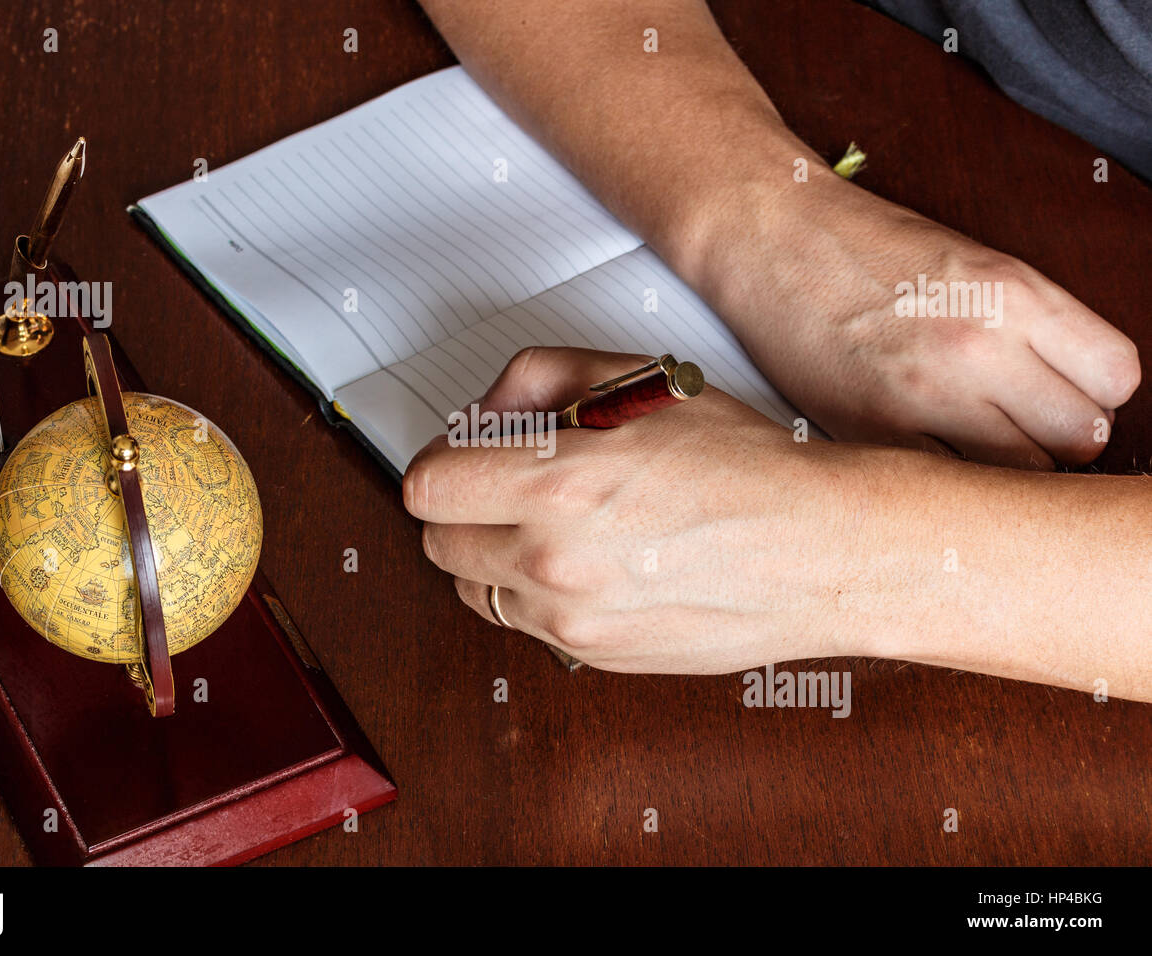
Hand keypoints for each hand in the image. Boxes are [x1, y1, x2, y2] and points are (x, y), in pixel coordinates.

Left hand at [402, 347, 876, 671]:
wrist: (819, 551)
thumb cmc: (745, 466)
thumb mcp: (641, 383)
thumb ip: (541, 378)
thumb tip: (485, 409)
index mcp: (556, 485)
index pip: (426, 487)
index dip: (438, 462)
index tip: (459, 454)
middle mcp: (552, 562)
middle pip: (438, 544)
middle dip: (460, 508)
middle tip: (503, 485)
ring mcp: (570, 621)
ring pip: (473, 591)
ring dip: (491, 556)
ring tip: (550, 526)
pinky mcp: (594, 658)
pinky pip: (523, 627)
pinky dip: (533, 596)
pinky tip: (585, 564)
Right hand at [694, 170, 1141, 469]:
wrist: (769, 239)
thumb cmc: (862, 246)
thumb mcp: (973, 262)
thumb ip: (1032, 323)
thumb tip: (1071, 390)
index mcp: (1014, 293)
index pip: (1117, 377)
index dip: (1096, 392)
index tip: (1064, 392)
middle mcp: (979, 346)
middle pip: (1082, 436)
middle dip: (1059, 436)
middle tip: (1020, 424)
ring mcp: (925, 396)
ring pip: (1026, 476)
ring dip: (1010, 468)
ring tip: (974, 443)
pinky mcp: (874, 433)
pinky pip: (949, 488)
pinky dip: (949, 482)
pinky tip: (928, 454)